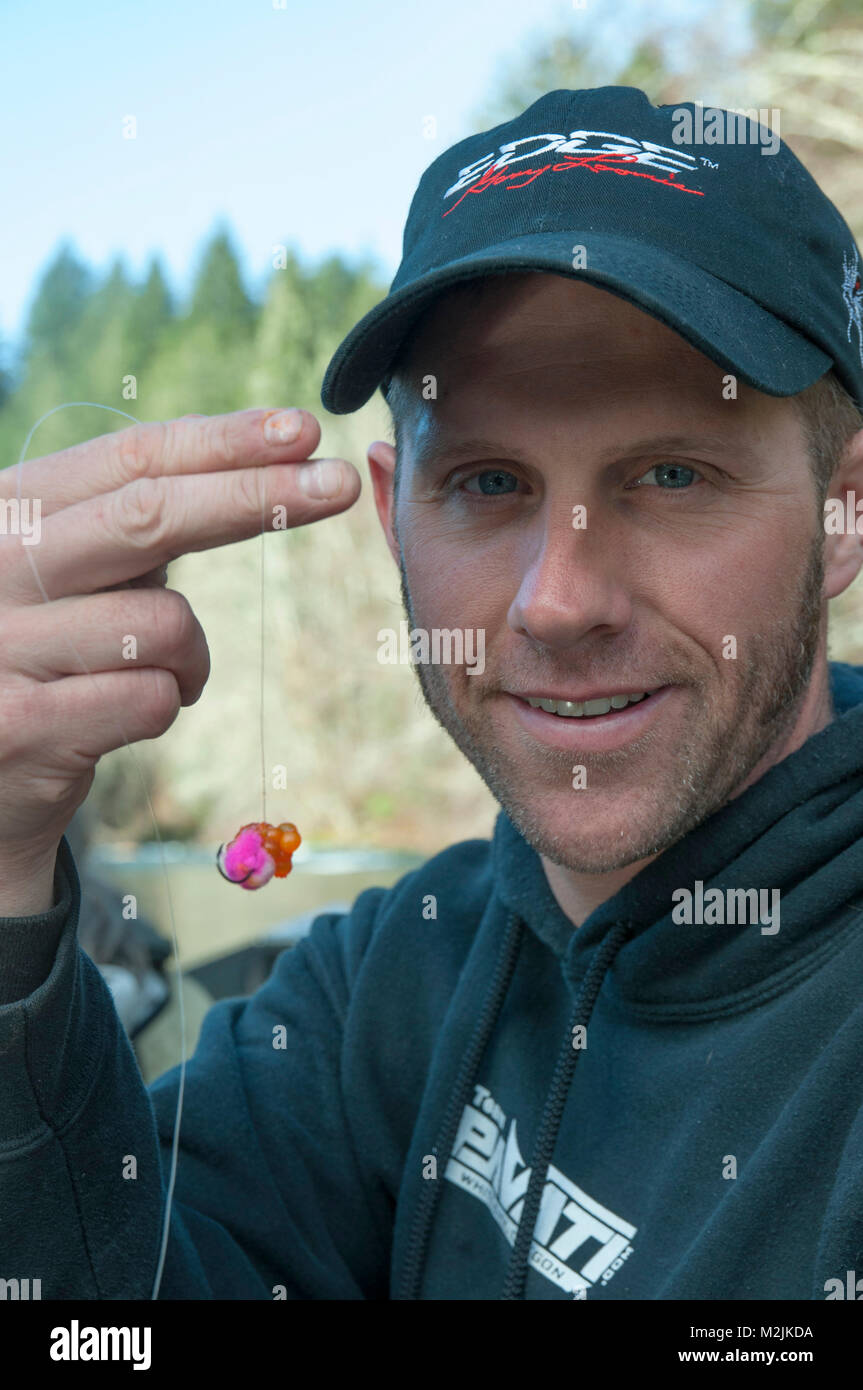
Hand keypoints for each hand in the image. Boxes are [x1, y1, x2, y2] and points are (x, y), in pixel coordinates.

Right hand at [0, 408, 359, 867]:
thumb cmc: (41, 665)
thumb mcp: (68, 574)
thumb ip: (131, 524)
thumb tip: (267, 460)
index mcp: (3, 511)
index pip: (127, 458)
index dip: (222, 441)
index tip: (303, 430)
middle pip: (149, 516)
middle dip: (256, 495)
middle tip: (337, 484)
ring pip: (164, 623)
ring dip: (191, 658)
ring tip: (157, 678)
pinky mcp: (19, 727)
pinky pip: (150, 698)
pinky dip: (165, 706)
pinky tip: (124, 718)